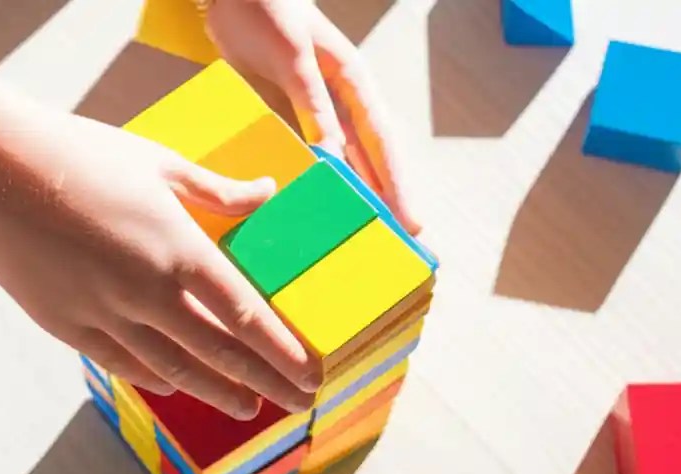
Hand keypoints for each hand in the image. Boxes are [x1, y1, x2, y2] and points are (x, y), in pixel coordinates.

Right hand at [0, 107, 319, 419]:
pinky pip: (120, 363)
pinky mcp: (64, 324)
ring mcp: (103, 314)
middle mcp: (146, 291)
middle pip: (220, 353)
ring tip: (246, 408)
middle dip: (264, 382)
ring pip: (173, 369)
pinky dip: (155, 378)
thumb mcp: (158, 162)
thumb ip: (217, 190)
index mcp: (179, 248)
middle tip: (297, 404)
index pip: (246, 316)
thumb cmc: (79, 152)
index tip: (311, 375)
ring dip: (215, 392)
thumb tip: (267, 193)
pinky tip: (175, 387)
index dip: (283, 352)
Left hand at [205, 0, 423, 235]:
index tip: (410, 221)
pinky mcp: (288, 112)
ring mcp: (316, 109)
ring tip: (361, 235)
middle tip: (396, 243)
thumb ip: (314, 105)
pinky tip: (311, 205)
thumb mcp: (294, 59)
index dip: (397, 184)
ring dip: (352, 195)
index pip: (383, 143)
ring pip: (343, 160)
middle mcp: (342, 100)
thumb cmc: (270, 11)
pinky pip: (307, 152)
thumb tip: (335, 156)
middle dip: (384, 200)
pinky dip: (313, 179)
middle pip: (370, 158)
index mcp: (354, 83)